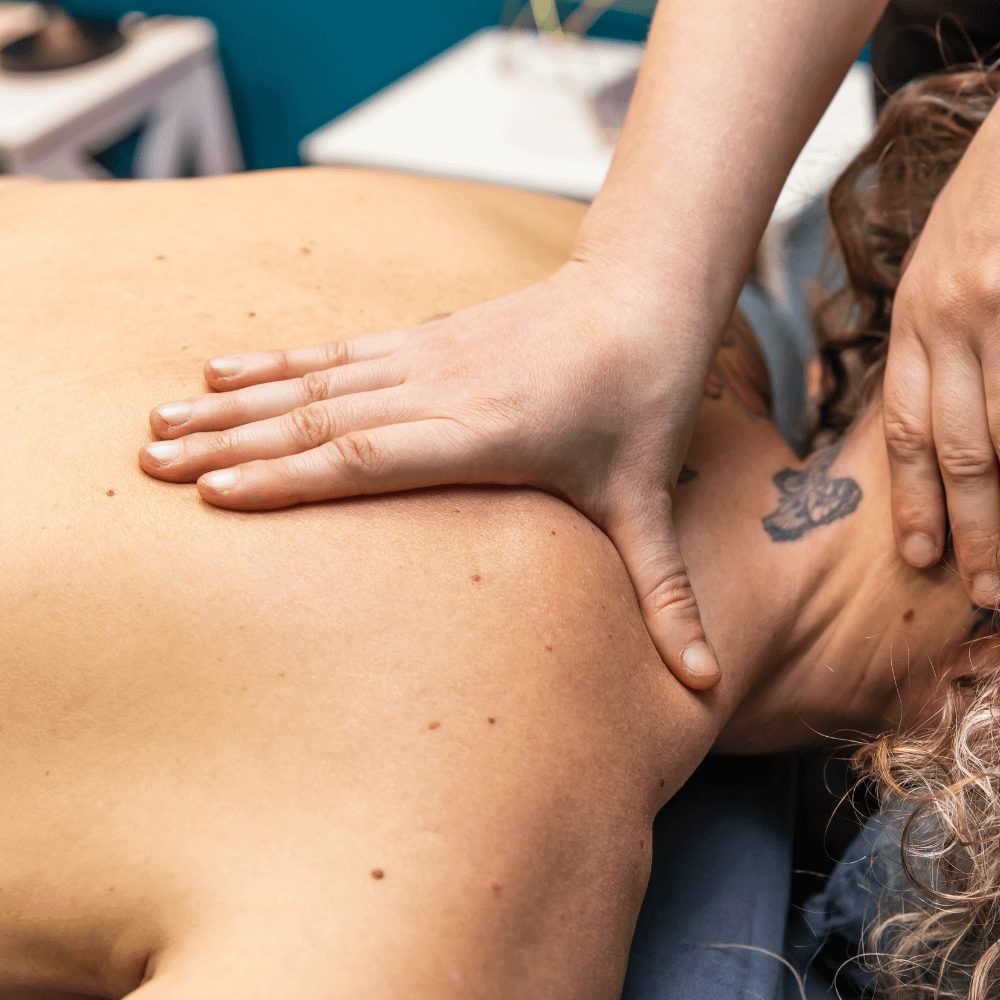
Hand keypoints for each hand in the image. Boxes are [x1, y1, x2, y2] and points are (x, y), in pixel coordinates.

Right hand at [139, 261, 721, 688]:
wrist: (639, 298)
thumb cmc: (640, 402)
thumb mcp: (647, 505)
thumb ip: (667, 595)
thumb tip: (704, 682)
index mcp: (483, 435)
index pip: (369, 459)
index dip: (291, 475)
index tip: (216, 492)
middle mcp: (438, 391)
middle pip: (317, 420)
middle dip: (231, 443)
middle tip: (151, 461)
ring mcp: (423, 358)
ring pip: (310, 382)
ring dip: (232, 403)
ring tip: (162, 419)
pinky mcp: (421, 340)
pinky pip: (331, 353)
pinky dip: (271, 363)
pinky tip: (221, 369)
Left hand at [884, 112, 999, 606]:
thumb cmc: (990, 205)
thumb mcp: (940, 273)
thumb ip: (935, 346)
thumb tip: (942, 438)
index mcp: (915, 320)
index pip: (904, 430)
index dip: (911, 500)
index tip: (920, 557)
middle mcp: (955, 318)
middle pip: (961, 448)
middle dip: (975, 527)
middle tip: (987, 591)